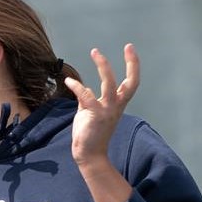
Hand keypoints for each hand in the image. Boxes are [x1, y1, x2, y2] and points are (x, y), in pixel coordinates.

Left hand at [63, 44, 138, 168]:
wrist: (89, 155)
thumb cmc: (90, 134)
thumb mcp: (90, 112)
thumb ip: (89, 99)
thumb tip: (85, 88)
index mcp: (117, 104)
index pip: (131, 83)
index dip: (133, 65)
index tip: (130, 49)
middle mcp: (116, 106)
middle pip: (131, 83)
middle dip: (132, 63)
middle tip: (128, 46)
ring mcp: (107, 111)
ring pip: (110, 83)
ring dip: (103, 66)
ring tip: (95, 51)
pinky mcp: (95, 116)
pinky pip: (86, 96)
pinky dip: (77, 86)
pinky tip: (68, 81)